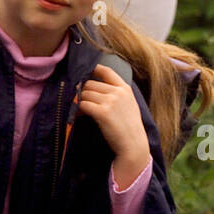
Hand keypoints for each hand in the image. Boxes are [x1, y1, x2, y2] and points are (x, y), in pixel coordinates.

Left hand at [78, 64, 149, 186]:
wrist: (133, 145)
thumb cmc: (130, 127)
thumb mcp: (129, 104)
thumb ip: (117, 94)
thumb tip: (95, 87)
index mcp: (125, 88)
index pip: (106, 70)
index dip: (93, 69)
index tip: (85, 72)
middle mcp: (117, 92)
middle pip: (90, 83)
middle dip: (84, 92)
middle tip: (83, 101)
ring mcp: (110, 102)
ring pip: (85, 93)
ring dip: (80, 101)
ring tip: (82, 110)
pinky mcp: (102, 113)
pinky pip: (83, 104)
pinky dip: (79, 109)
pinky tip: (81, 115)